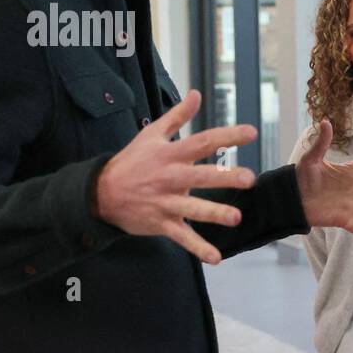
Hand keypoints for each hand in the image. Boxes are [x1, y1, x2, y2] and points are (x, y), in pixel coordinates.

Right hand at [95, 89, 262, 264]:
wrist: (100, 193)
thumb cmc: (132, 161)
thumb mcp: (151, 134)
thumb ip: (178, 116)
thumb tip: (197, 94)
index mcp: (170, 154)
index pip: (203, 142)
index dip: (227, 136)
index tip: (251, 132)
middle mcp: (170, 177)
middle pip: (201, 176)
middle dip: (224, 176)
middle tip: (249, 178)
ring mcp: (166, 202)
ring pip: (193, 209)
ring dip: (214, 214)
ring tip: (235, 218)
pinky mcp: (161, 223)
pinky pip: (182, 238)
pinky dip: (198, 249)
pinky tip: (216, 258)